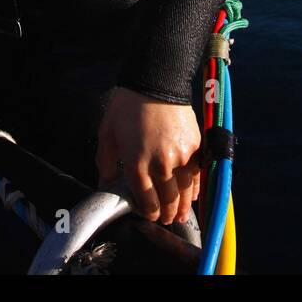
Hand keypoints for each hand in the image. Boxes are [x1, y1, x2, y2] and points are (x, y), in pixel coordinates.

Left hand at [96, 87, 202, 224]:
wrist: (156, 81)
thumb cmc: (127, 107)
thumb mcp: (107, 134)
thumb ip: (105, 164)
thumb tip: (105, 185)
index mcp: (136, 163)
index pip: (146, 200)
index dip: (149, 212)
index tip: (150, 215)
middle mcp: (161, 164)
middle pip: (168, 200)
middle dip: (167, 214)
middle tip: (166, 220)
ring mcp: (181, 156)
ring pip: (185, 191)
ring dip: (184, 207)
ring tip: (182, 215)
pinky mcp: (195, 145)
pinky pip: (197, 174)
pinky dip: (195, 187)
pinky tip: (193, 195)